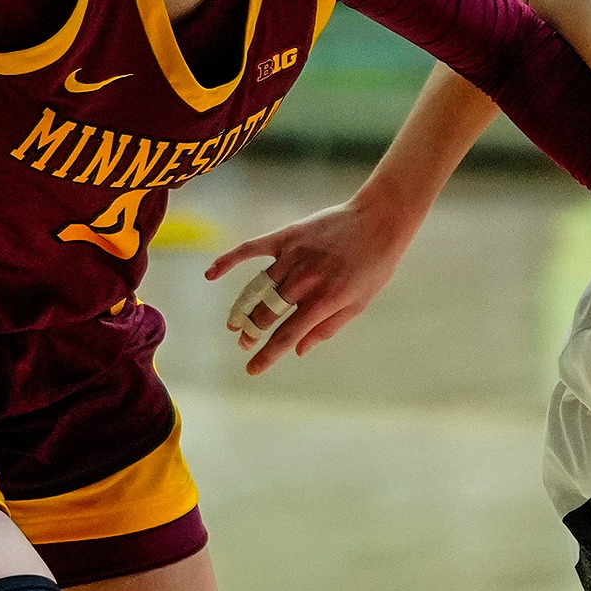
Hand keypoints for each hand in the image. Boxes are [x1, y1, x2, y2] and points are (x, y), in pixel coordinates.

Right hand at [205, 197, 420, 374]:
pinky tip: (211, 274)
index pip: (286, 335)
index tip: (251, 369)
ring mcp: (293, 256)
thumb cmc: (374, 266)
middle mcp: (304, 280)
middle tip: (243, 342)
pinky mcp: (287, 236)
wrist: (379, 220)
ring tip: (234, 323)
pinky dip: (228, 260)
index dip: (267, 355)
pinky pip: (250, 249)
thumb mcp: (359, 303)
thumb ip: (327, 328)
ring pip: (257, 288)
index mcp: (324, 301)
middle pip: (266, 313)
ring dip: (243, 309)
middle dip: (251, 332)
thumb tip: (299, 351)